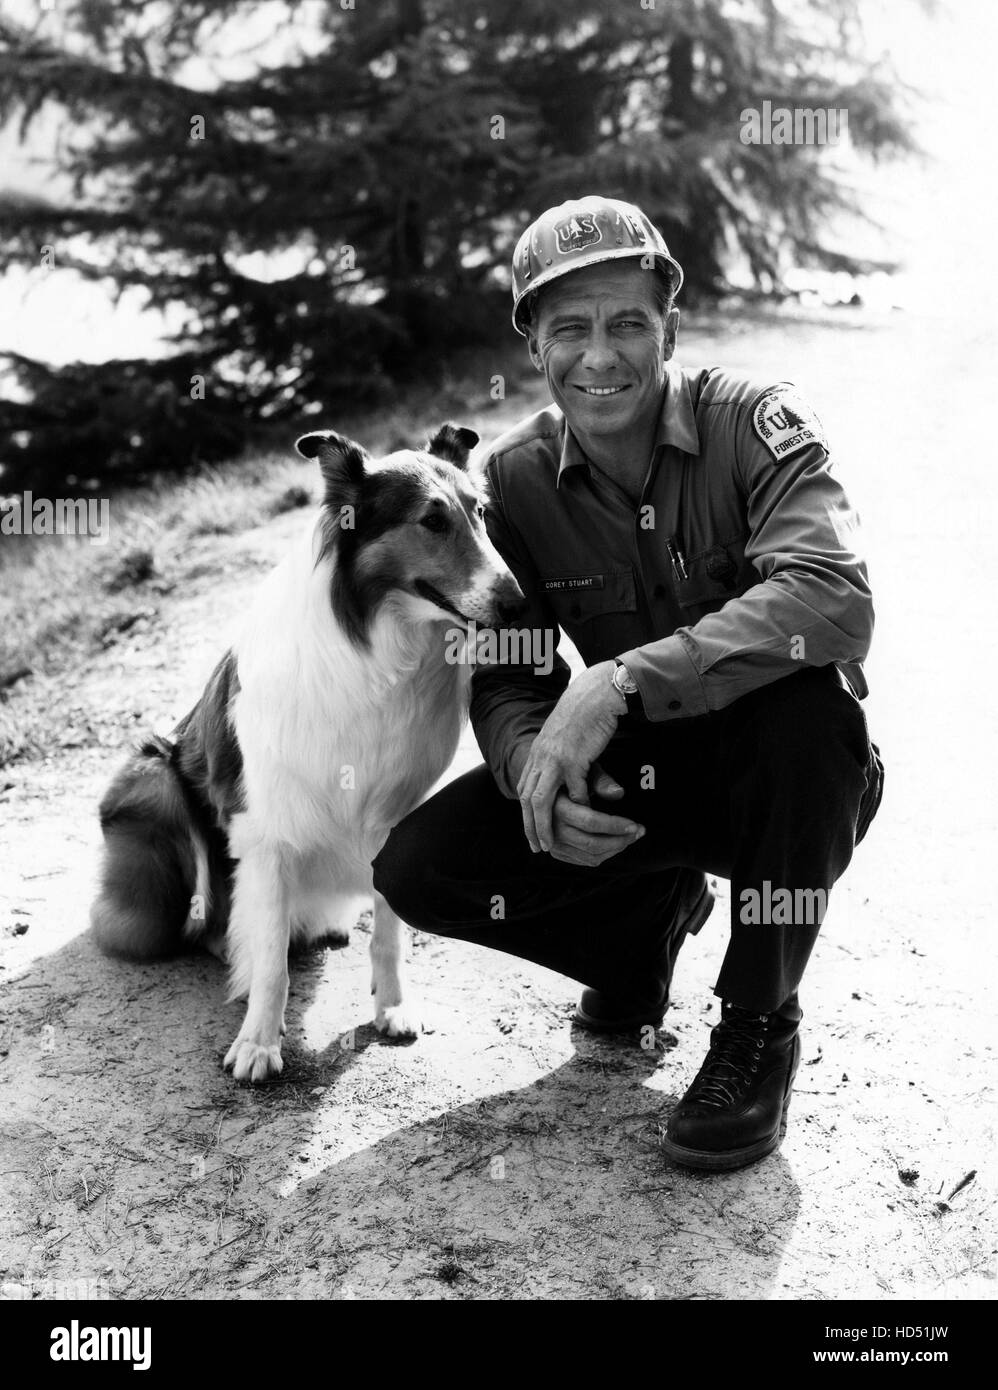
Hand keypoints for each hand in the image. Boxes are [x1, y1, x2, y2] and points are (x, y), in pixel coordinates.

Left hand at [516, 661, 626, 852]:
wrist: (596, 693)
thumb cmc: (586, 715)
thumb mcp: (572, 743)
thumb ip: (575, 769)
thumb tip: (579, 791)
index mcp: (537, 751)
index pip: (524, 787)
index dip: (525, 812)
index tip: (530, 830)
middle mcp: (540, 757)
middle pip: (526, 799)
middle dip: (529, 826)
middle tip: (537, 846)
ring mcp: (554, 759)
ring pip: (541, 801)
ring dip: (544, 825)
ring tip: (550, 843)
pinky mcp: (573, 759)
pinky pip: (574, 791)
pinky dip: (579, 806)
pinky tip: (586, 815)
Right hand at [545, 763, 645, 866]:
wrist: (544, 791)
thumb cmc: (568, 778)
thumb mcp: (583, 773)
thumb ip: (601, 782)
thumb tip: (619, 792)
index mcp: (557, 808)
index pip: (590, 822)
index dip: (615, 825)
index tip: (635, 824)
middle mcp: (552, 830)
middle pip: (592, 843)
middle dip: (620, 840)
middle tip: (639, 831)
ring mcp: (554, 844)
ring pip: (591, 856)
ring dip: (616, 849)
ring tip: (631, 836)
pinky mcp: (558, 853)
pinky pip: (586, 860)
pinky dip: (606, 854)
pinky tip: (617, 842)